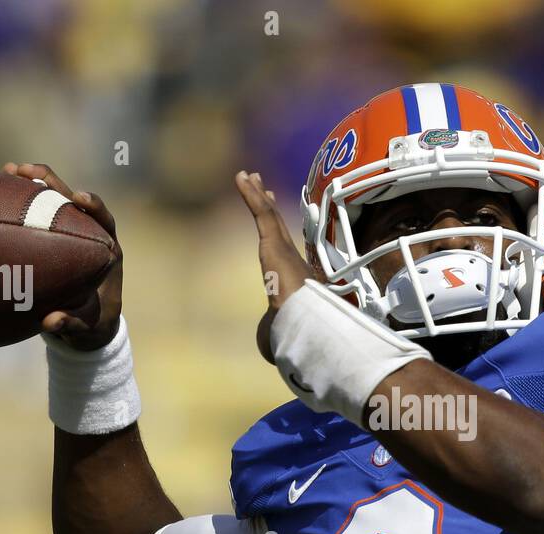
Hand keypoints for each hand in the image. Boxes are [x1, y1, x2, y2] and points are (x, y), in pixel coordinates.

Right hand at [3, 162, 122, 350]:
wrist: (87, 326)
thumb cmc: (92, 324)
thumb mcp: (86, 329)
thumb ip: (72, 324)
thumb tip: (50, 323)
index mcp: (106, 251)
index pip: (104, 220)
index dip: (93, 206)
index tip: (78, 198)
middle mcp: (89, 235)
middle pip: (72, 200)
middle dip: (52, 182)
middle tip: (28, 172)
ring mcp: (68, 233)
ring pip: (51, 202)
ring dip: (30, 184)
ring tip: (7, 170)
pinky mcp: (49, 237)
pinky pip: (33, 216)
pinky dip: (15, 205)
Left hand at [235, 170, 313, 362]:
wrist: (303, 326)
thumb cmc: (297, 333)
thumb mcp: (280, 334)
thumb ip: (272, 334)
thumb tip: (269, 346)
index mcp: (294, 275)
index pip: (284, 246)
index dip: (278, 228)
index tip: (274, 214)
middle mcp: (291, 257)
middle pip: (276, 224)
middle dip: (268, 203)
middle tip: (262, 185)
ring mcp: (282, 249)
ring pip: (267, 214)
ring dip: (256, 193)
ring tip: (247, 176)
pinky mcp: (273, 243)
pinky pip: (260, 212)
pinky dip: (249, 193)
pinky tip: (241, 177)